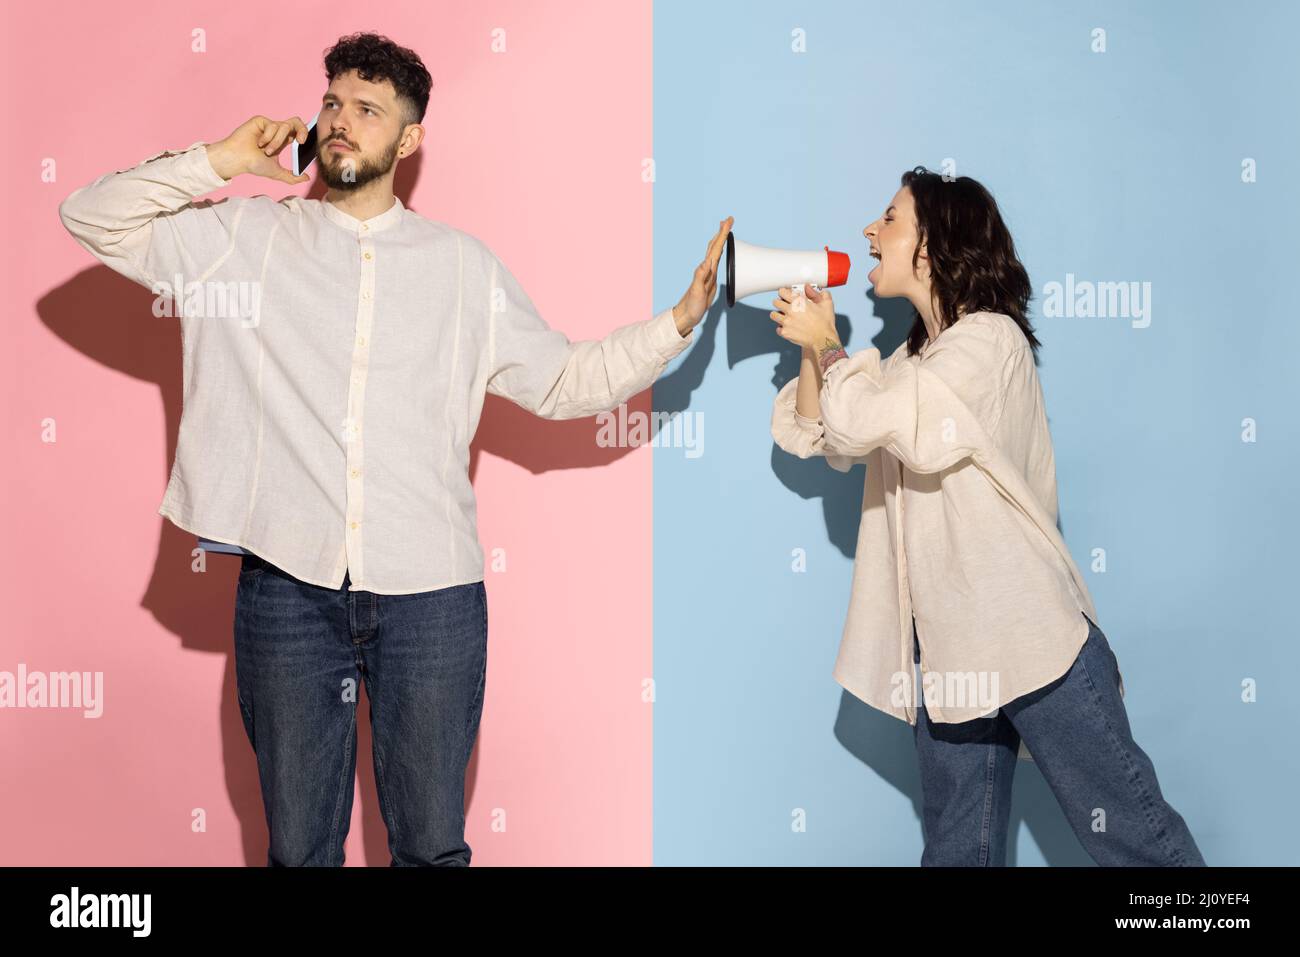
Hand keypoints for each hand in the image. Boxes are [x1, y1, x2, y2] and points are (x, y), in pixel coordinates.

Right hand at [204, 115, 311, 184]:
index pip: (299, 132)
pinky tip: (259, 143)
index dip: (306, 134)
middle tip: (301, 141)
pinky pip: (273, 125)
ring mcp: (269, 125)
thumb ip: (292, 177)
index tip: (306, 144)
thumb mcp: (277, 172)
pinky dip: (268, 137)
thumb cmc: (254, 164)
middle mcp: (277, 132)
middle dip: (302, 129)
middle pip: (296, 122)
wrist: (238, 160)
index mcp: (283, 141)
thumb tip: (307, 178)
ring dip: (277, 142)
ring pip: (284, 127)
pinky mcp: (261, 121)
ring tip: (267, 151)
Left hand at [672, 216, 732, 334]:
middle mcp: (707, 268)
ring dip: (721, 239)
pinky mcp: (710, 279)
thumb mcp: (697, 291)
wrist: (687, 315)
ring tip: (725, 229)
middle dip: (722, 232)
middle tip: (728, 219)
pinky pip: (717, 261)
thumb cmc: (691, 305)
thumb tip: (706, 262)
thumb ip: (700, 276)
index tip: (728, 222)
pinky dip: (720, 252)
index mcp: (706, 269)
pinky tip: (721, 250)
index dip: (722, 234)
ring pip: (716, 251)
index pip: (716, 248)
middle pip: (716, 246)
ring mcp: (709, 273)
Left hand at [771, 284, 838, 351]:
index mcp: (799, 301)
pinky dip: (782, 328)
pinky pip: (778, 328)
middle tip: (785, 306)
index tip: (786, 295)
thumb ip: (817, 293)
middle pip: (775, 302)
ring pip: (773, 315)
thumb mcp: (826, 304)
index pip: (782, 291)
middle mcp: (790, 310)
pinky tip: (788, 328)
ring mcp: (786, 321)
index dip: (784, 292)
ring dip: (778, 315)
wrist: (823, 340)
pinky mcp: (785, 332)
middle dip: (780, 303)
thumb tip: (808, 287)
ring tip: (785, 317)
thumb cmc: (825, 323)